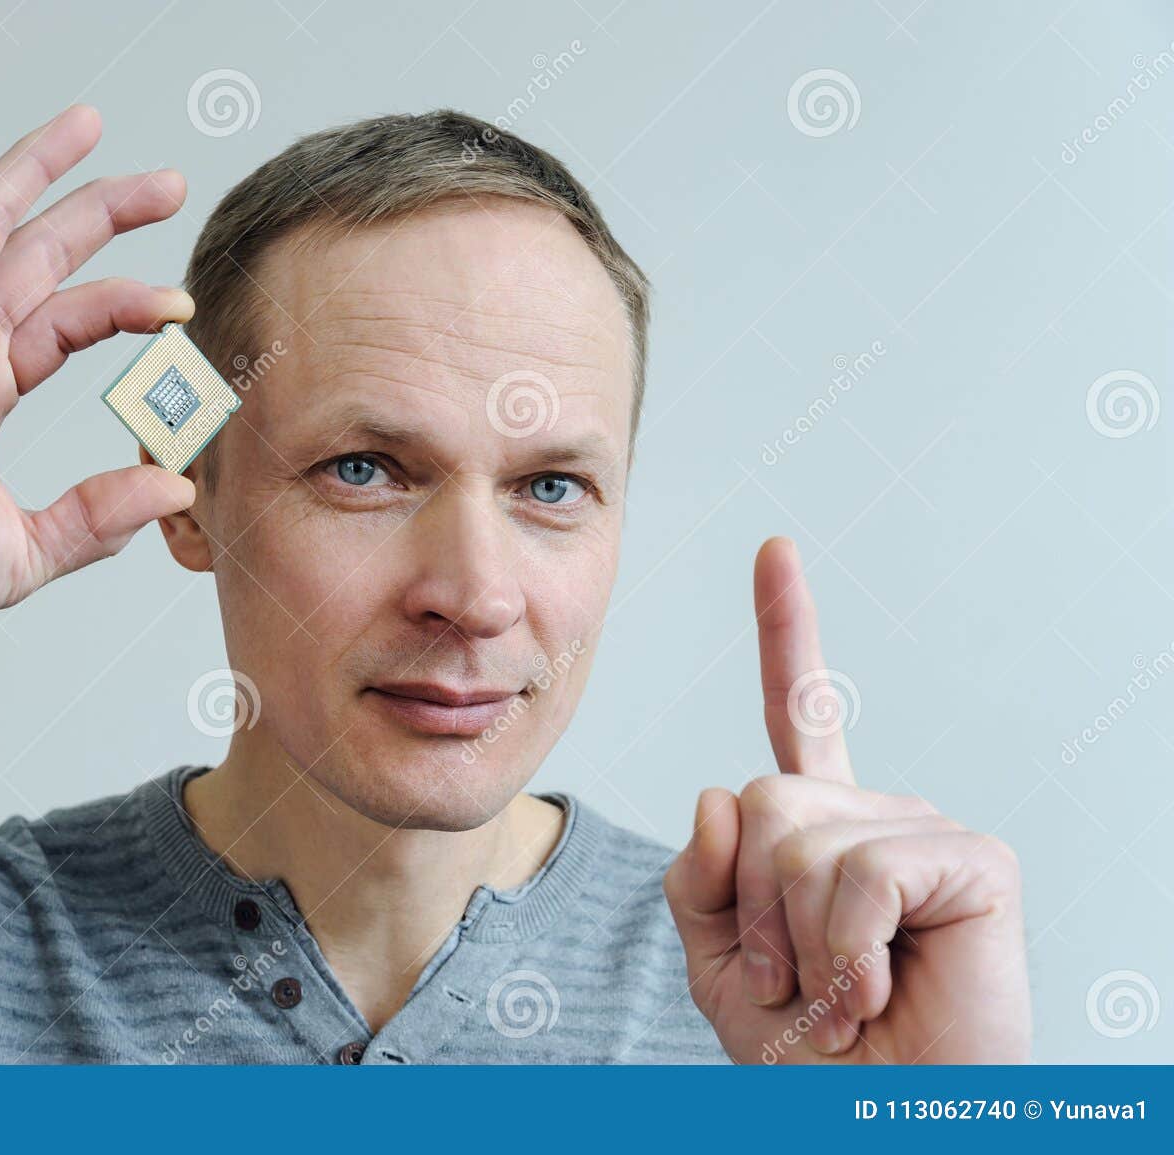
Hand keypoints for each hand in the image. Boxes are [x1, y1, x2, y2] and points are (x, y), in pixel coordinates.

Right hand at [0, 81, 196, 700]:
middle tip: (167, 184)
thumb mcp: (31, 548)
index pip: (69, 321)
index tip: (182, 307)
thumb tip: (176, 489)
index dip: (126, 304)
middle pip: (41, 252)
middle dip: (103, 211)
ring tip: (91, 123)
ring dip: (35, 166)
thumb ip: (101, 517)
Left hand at [663, 537, 1031, 1062]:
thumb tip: (716, 798)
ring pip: (794, 834)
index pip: (796, 714)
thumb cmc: (807, 1049)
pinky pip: (859, 871)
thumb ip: (696, 879)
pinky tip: (876, 987)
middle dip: (752, 907)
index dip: (786, 632)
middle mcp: (872, 814)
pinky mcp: (971, 859)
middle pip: (757, 799)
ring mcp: (923, 830)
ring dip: (797, 940)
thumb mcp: (716, 961)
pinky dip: (847, 949)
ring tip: (841, 989)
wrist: (866, 1117)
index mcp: (815, 826)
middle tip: (797, 976)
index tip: (775, 551)